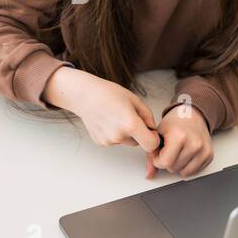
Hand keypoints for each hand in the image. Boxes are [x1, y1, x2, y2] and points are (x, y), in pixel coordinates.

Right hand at [43, 67, 160, 150]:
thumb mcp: (134, 99)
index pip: (151, 144)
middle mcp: (119, 136)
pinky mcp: (101, 142)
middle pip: (139, 143)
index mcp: (130, 124)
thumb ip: (147, 116)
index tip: (150, 130)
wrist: (84, 95)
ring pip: (127, 141)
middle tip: (129, 117)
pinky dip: (115, 133)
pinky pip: (115, 141)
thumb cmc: (108, 93)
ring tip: (116, 116)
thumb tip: (152, 129)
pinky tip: (107, 120)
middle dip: (139, 133)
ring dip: (126, 133)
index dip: (154, 138)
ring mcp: (108, 141)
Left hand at [148, 104, 212, 178]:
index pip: (165, 162)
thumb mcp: (158, 134)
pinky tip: (186, 154)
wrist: (193, 115)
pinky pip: (194, 172)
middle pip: (173, 168)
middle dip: (167, 162)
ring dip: (177, 165)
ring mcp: (203, 150)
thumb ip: (151, 155)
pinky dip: (187, 166)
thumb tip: (150, 174)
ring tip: (177, 151)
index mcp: (179, 136)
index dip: (157, 161)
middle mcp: (194, 143)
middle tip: (169, 149)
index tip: (158, 153)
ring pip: (184, 173)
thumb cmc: (175, 123)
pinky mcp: (209, 155)